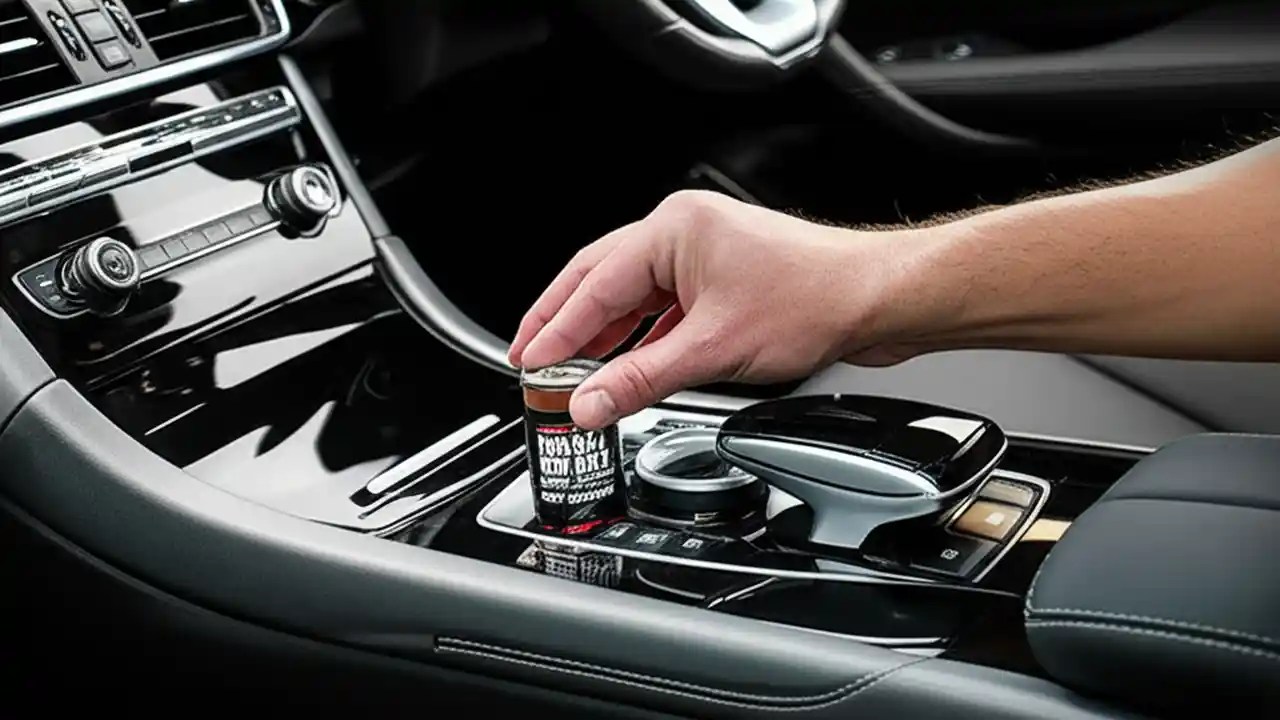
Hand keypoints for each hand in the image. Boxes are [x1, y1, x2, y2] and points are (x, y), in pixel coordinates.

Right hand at [508, 190, 926, 428]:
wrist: (876, 300)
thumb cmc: (813, 299)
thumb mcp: (712, 350)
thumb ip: (640, 379)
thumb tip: (589, 402)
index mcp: (673, 229)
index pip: (593, 285)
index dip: (555, 330)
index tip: (529, 364)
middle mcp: (683, 232)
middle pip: (602, 281)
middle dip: (564, 324)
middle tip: (530, 360)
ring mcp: (703, 255)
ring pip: (632, 297)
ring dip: (602, 334)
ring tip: (569, 369)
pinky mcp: (721, 280)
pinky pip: (662, 308)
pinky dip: (639, 338)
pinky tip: (624, 364)